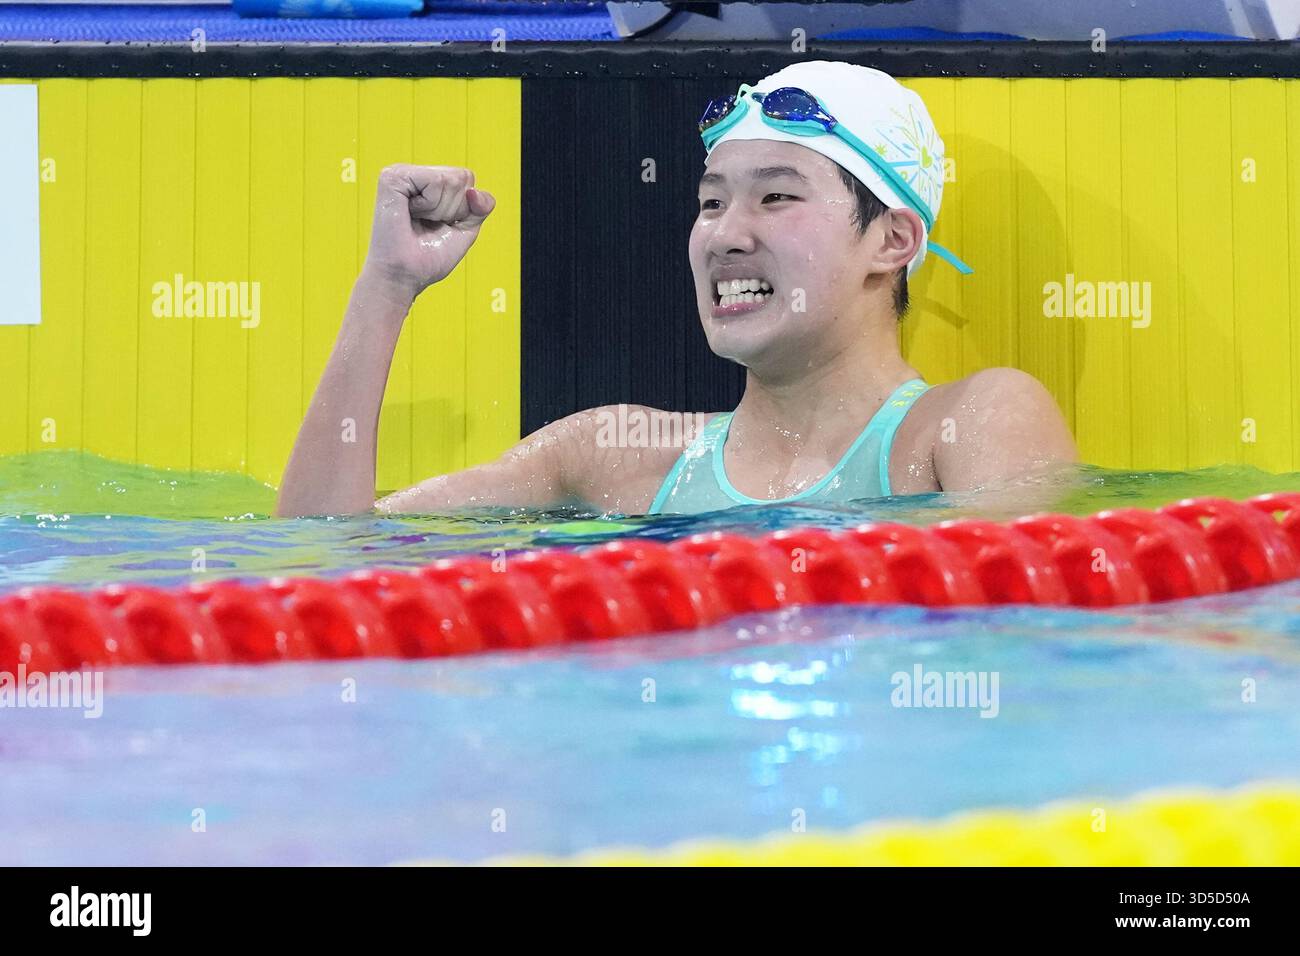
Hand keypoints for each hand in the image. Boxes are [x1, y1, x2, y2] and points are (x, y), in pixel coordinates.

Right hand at [362, 164, 495, 301]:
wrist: (403, 277)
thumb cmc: (428, 258)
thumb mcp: (465, 230)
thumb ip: (481, 207)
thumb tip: (474, 190)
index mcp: (428, 183)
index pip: (468, 179)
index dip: (463, 209)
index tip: (439, 225)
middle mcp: (414, 174)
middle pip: (463, 177)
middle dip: (453, 209)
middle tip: (427, 225)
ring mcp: (402, 172)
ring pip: (451, 179)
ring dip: (440, 210)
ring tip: (417, 221)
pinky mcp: (393, 177)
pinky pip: (436, 180)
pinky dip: (430, 205)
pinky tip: (410, 213)